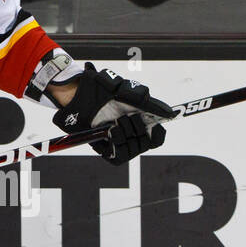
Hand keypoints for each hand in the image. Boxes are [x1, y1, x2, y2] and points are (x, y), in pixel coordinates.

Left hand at [52, 64, 173, 165]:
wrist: (76, 95)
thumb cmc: (100, 89)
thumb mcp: (125, 91)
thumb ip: (147, 102)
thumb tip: (170, 113)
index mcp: (140, 120)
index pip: (158, 137)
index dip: (159, 133)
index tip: (155, 127)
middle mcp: (130, 134)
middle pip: (148, 143)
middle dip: (138, 129)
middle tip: (124, 117)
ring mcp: (119, 143)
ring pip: (135, 149)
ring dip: (126, 135)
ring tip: (114, 123)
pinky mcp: (107, 151)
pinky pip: (119, 157)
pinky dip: (116, 144)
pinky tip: (109, 133)